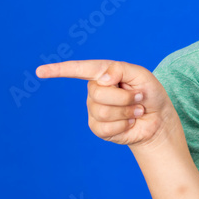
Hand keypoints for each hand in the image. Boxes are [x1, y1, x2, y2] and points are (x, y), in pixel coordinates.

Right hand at [35, 59, 171, 147]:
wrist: (158, 121)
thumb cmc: (150, 94)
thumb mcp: (141, 75)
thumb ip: (120, 70)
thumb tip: (100, 77)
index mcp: (103, 74)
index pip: (79, 70)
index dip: (59, 70)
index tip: (40, 72)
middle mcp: (95, 90)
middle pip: (99, 93)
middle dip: (124, 97)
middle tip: (138, 98)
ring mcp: (94, 110)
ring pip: (103, 111)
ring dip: (126, 112)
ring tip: (136, 110)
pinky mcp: (98, 128)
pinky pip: (105, 127)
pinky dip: (123, 125)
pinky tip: (129, 122)